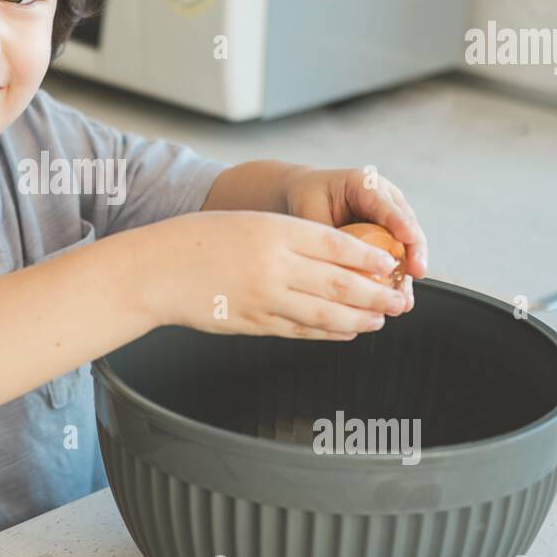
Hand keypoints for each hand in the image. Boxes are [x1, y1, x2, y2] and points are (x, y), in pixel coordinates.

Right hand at [138, 210, 410, 339]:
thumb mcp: (249, 222)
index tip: (390, 265)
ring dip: (359, 319)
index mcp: (275, 232)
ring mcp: (265, 299)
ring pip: (325, 315)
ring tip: (380, 320)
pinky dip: (328, 334)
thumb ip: (289, 239)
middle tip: (399, 300)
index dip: (370, 258)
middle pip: (340, 284)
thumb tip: (338, 258)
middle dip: (376, 296)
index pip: (337, 245)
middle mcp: (274, 267)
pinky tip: (345, 332)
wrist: (156, 270)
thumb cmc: (199, 240)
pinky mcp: (254, 324)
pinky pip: (301, 331)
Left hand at [283, 166, 428, 311]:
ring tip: (406, 297)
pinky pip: (398, 260)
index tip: (408, 237)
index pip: (385, 204)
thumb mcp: (309, 210)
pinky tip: (400, 299)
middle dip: (414, 250)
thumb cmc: (308, 198)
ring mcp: (390, 220)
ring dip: (408, 273)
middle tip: (416, 271)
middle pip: (406, 225)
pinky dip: (399, 280)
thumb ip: (325, 235)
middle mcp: (385, 201)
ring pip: (408, 246)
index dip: (399, 221)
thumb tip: (336, 266)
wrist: (305, 195)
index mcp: (365, 185)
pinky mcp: (389, 240)